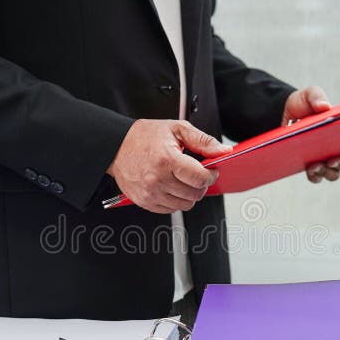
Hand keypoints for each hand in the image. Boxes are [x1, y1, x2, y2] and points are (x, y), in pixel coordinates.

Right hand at [108, 119, 231, 212]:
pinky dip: (176, 201)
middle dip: (201, 185)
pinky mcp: (145, 202)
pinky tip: (171, 186)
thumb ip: (203, 141)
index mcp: (167, 160)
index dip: (211, 175)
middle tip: (197, 174)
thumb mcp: (176, 129)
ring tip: (182, 180)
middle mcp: (158, 179)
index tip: (211, 170)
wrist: (116, 147)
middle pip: (195, 194)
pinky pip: (170, 210)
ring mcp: (150, 193)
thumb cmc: (144, 136)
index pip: (200, 178)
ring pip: (185, 205)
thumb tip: (223, 151)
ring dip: (189, 195)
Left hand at [282, 86, 339, 182]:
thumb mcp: (309, 95)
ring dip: (328, 171)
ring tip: (316, 165)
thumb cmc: (303, 104)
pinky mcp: (310, 166)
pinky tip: (310, 169)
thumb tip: (324, 106)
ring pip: (334, 174)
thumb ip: (317, 97)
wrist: (280, 113)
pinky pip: (316, 177)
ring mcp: (325, 160)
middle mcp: (339, 150)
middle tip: (333, 159)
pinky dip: (315, 175)